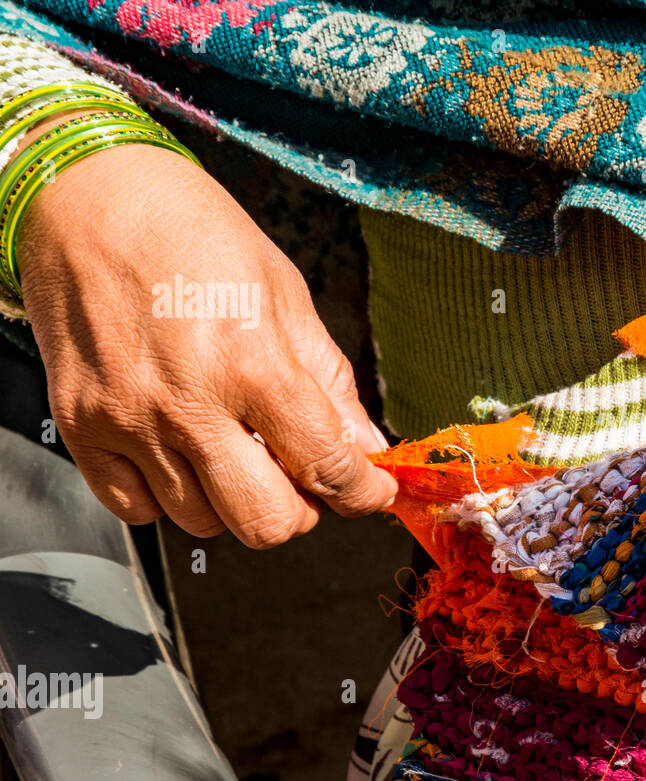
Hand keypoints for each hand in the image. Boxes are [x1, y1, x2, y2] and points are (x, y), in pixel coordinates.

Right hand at [19, 142, 396, 547]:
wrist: (88, 198)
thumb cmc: (193, 234)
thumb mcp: (286, 295)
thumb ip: (329, 382)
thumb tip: (366, 448)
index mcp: (252, 363)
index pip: (327, 469)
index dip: (363, 493)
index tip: (371, 492)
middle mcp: (188, 404)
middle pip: (265, 522)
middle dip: (299, 508)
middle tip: (301, 475)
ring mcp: (128, 422)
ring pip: (204, 524)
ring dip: (233, 500)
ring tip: (236, 447)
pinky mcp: (80, 429)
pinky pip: (137, 510)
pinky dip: (170, 497)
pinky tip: (183, 452)